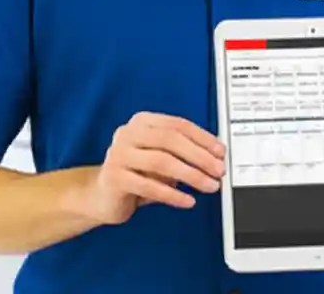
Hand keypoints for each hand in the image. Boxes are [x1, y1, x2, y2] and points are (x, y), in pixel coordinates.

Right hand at [85, 112, 225, 225]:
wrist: (102, 196)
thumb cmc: (136, 174)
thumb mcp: (161, 158)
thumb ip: (182, 154)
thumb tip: (215, 158)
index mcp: (142, 122)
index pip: (177, 124)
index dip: (202, 138)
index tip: (220, 152)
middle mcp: (128, 134)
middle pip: (170, 139)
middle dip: (199, 156)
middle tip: (218, 171)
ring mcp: (119, 155)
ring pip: (161, 161)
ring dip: (191, 175)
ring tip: (209, 186)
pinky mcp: (114, 178)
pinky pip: (149, 186)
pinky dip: (173, 194)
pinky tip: (188, 201)